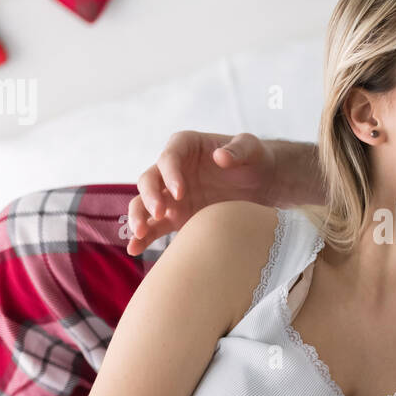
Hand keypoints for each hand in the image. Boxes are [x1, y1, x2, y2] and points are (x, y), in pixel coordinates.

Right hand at [125, 130, 275, 254]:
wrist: (261, 183)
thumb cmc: (254, 158)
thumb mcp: (252, 148)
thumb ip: (238, 150)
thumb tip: (220, 157)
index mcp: (185, 146)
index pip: (169, 157)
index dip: (170, 174)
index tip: (180, 193)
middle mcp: (172, 169)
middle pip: (149, 180)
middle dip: (150, 196)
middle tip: (159, 213)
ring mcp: (170, 194)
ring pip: (143, 203)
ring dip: (138, 216)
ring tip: (139, 233)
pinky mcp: (175, 216)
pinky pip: (154, 226)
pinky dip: (143, 237)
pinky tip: (134, 249)